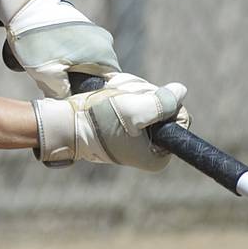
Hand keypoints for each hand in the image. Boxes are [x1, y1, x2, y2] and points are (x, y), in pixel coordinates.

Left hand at [0, 0, 119, 97]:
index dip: (93, 98)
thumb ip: (61, 94)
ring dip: (76, 71)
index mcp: (104, 55)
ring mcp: (96, 33)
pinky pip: (84, 50)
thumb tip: (68, 104)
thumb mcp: (46, 74)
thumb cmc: (37, 40)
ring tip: (55, 74)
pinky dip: (73, 58)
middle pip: (99, 75)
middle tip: (61, 91)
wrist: (26, 5)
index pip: (108, 87)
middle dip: (82, 84)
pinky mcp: (85, 27)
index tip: (76, 103)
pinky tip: (55, 59)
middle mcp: (106, 43)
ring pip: (90, 62)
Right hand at [32, 73, 189, 169]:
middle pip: (165, 109)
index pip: (179, 119)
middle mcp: (150, 151)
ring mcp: (137, 140)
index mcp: (158, 157)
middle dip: (146, 98)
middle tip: (124, 102)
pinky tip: (110, 100)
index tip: (142, 104)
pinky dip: (125, 97)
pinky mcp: (124, 129)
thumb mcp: (136, 110)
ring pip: (149, 104)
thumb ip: (163, 103)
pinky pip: (134, 105)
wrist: (65, 125)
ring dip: (133, 94)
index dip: (165, 103)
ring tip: (113, 100)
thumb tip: (182, 91)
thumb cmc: (99, 121)